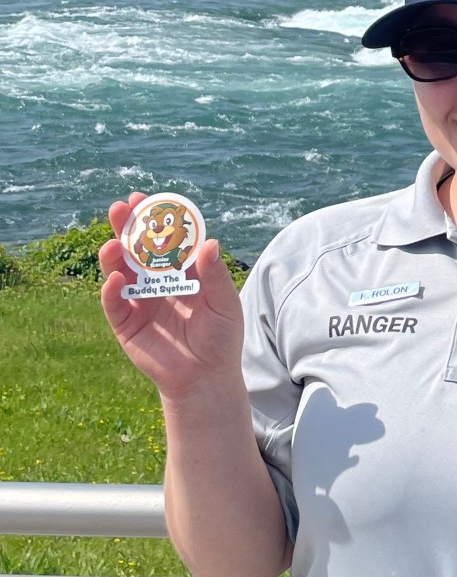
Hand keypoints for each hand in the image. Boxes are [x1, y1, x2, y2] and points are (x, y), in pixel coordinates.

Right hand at [98, 193, 244, 404]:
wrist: (206, 377)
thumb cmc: (221, 338)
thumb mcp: (224, 303)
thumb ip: (214, 275)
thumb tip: (210, 243)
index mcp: (181, 271)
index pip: (164, 239)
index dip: (155, 220)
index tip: (147, 199)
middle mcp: (156, 282)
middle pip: (136, 249)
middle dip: (127, 228)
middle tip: (120, 209)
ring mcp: (139, 301)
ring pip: (120, 272)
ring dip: (113, 256)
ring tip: (113, 244)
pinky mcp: (126, 324)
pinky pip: (113, 304)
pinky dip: (110, 291)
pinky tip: (115, 280)